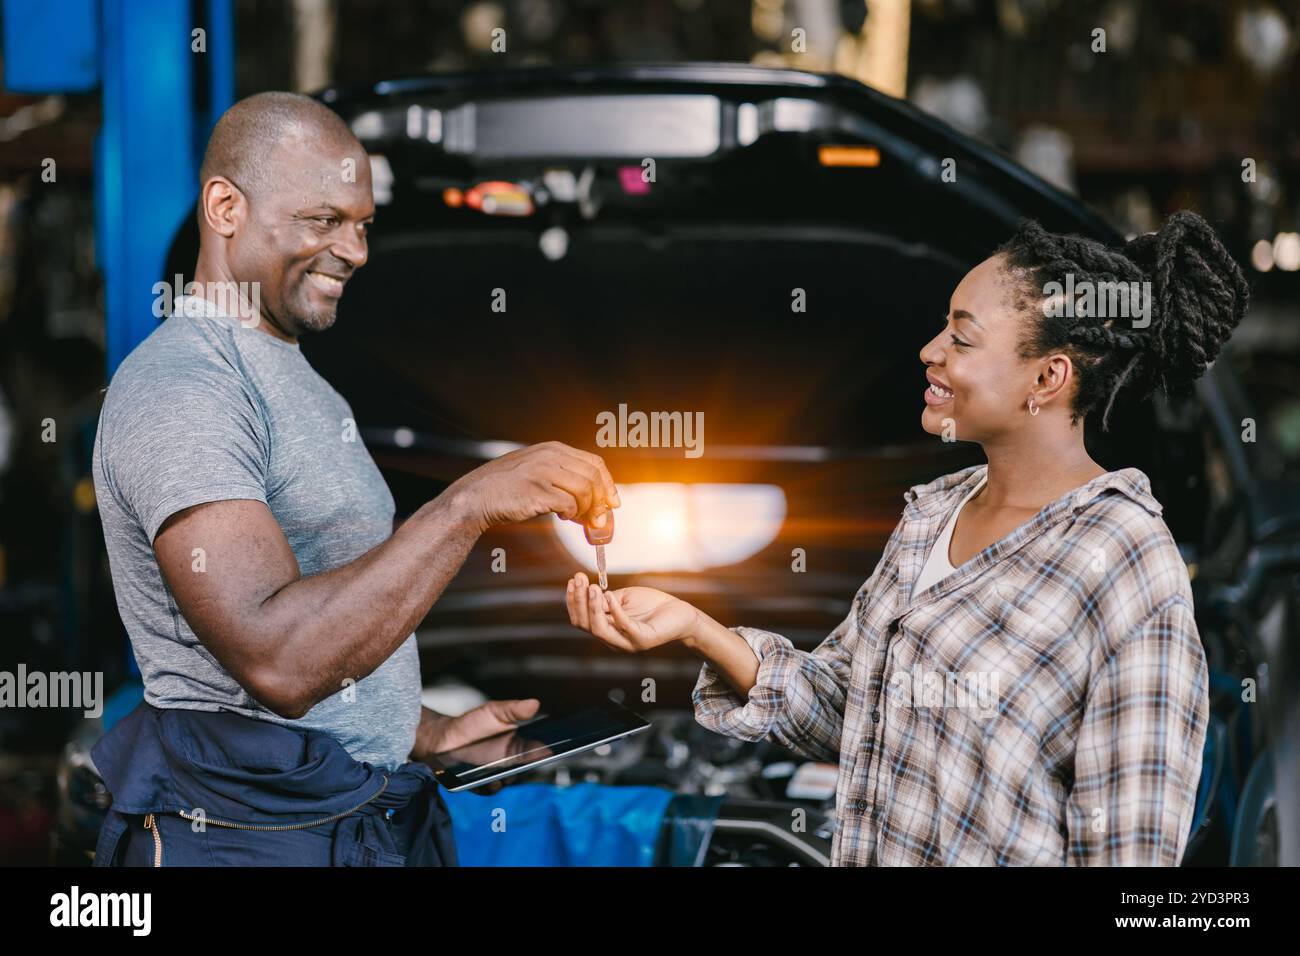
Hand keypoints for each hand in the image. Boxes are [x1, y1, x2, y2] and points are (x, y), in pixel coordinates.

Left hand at [415, 699, 545, 794]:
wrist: (443, 737)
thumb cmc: (471, 724)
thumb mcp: (493, 712)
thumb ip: (513, 710)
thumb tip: (535, 703)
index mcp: (517, 745)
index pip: (536, 751)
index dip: (543, 752)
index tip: (548, 751)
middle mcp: (508, 762)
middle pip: (524, 768)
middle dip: (526, 767)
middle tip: (525, 762)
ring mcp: (494, 774)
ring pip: (507, 781)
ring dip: (507, 779)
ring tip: (504, 775)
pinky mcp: (479, 784)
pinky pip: (488, 790)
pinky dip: (490, 787)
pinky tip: (490, 782)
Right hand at [450, 441, 619, 532]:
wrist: (475, 497)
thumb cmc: (507, 488)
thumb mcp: (536, 470)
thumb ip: (562, 477)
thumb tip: (593, 500)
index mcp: (552, 449)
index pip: (594, 462)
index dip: (608, 483)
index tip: (613, 502)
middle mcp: (550, 456)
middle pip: (593, 476)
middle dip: (602, 500)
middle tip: (599, 518)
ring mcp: (543, 472)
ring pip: (584, 491)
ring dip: (586, 509)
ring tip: (576, 518)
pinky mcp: (536, 492)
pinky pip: (568, 504)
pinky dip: (571, 514)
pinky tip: (562, 516)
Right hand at [565, 573, 700, 650]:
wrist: (680, 614)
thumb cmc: (652, 605)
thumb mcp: (624, 599)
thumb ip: (606, 599)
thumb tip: (587, 592)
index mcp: (607, 630)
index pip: (581, 619)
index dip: (574, 601)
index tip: (573, 580)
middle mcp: (613, 640)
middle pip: (585, 625)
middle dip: (579, 601)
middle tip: (579, 579)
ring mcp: (627, 643)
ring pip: (599, 629)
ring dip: (592, 607)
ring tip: (592, 588)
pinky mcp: (642, 640)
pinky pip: (623, 626)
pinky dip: (614, 609)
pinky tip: (609, 595)